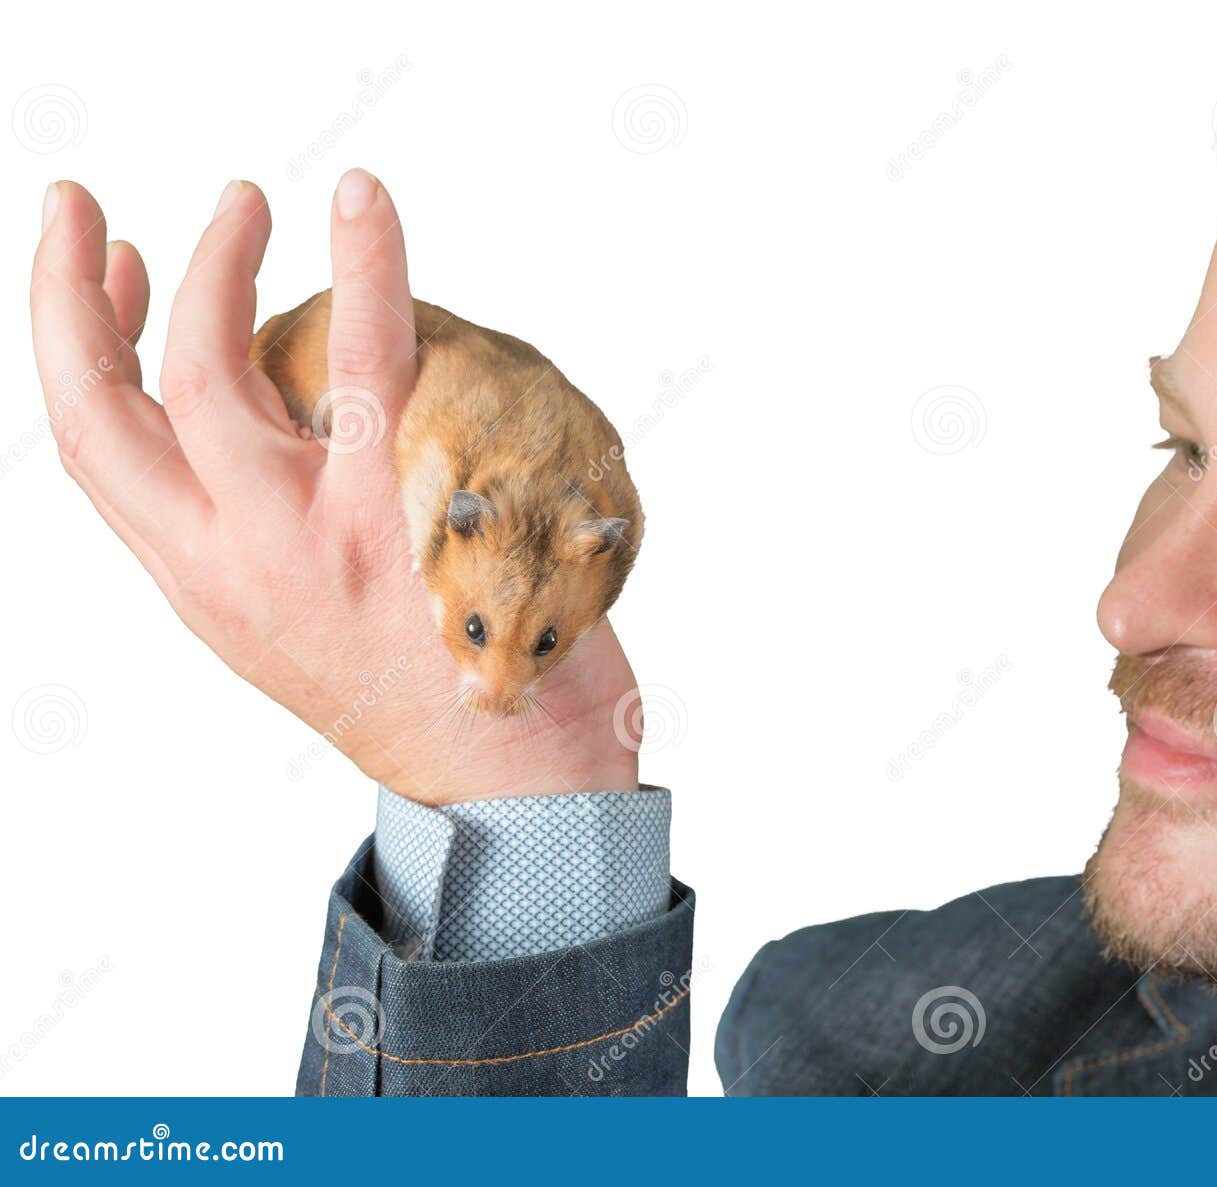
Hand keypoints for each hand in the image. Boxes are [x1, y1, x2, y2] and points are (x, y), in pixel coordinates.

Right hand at [29, 170, 640, 803]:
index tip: (106, 275)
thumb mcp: (303, 633)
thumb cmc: (428, 700)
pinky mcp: (406, 505)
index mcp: (205, 587)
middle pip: (107, 402)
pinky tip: (360, 200)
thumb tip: (267, 439)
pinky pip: (372, 356)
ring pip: (218, 366)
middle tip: (98, 206)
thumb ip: (260, 544)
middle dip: (74, 290)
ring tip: (247, 200)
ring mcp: (317, 530)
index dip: (72, 346)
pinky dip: (366, 262)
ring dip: (217, 264)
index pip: (93, 452)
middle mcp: (237, 559)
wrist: (520, 790)